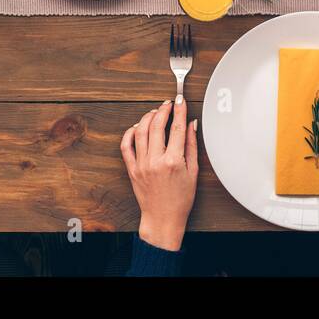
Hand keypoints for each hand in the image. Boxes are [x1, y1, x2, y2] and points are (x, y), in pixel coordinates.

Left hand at [120, 99, 198, 251]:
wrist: (163, 218)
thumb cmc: (181, 199)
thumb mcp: (193, 172)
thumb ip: (191, 145)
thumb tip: (191, 125)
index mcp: (173, 162)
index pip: (176, 128)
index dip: (179, 111)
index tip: (180, 101)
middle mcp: (155, 161)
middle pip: (157, 126)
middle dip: (163, 110)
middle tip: (168, 104)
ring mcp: (141, 165)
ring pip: (140, 132)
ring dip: (147, 118)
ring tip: (155, 112)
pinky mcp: (132, 169)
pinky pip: (126, 146)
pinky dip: (130, 133)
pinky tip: (137, 127)